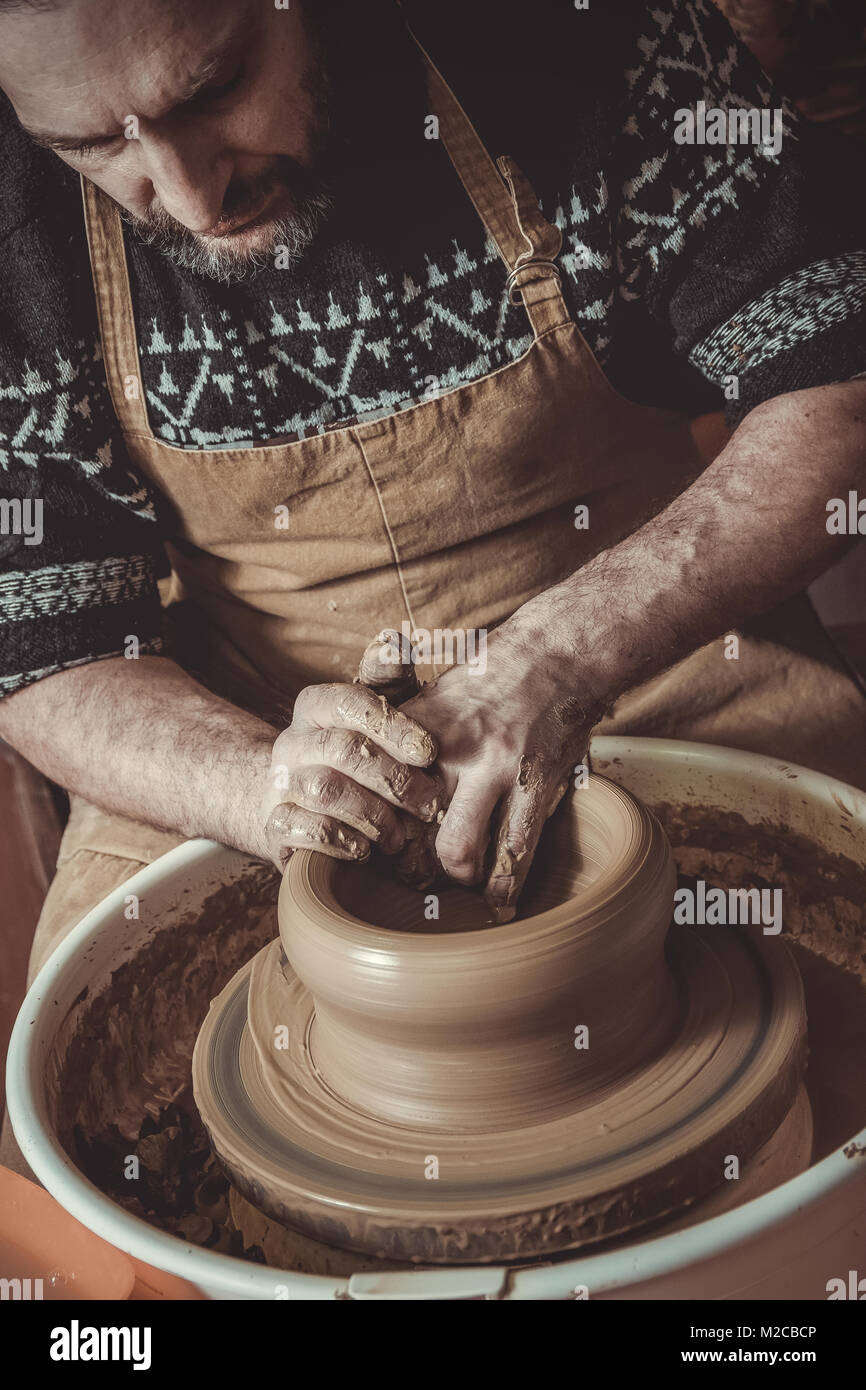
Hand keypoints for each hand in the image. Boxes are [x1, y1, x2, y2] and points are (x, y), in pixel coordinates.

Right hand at [262, 680, 443, 869]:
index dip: (392, 726)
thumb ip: (389, 678)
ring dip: (373, 815)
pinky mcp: (276, 826)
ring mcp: (280, 784)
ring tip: (400, 833)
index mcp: (315, 707)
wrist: (307, 806)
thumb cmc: (362, 753)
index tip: (427, 751)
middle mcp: (292, 742)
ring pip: (325, 792)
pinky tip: (365, 847)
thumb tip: (394, 642)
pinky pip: (306, 831)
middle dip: (393, 778)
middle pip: (342, 750)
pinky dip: (342, 841)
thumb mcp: (380, 712)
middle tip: (428, 802)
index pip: (349, 702)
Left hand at [400, 612, 606, 920]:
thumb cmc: (496, 672)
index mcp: (423, 723)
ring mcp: (498, 768)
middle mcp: (454, 748)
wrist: (561, 652)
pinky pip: (516, 848)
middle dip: (406, 858)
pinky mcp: (537, 784)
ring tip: (458, 883)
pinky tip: (499, 903)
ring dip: (455, 875)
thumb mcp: (439, 689)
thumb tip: (376, 769)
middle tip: (410, 873)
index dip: (373, 818)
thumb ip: (409, 732)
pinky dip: (505, 886)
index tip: (373, 837)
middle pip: (409, 823)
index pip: (381, 785)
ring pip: (458, 847)